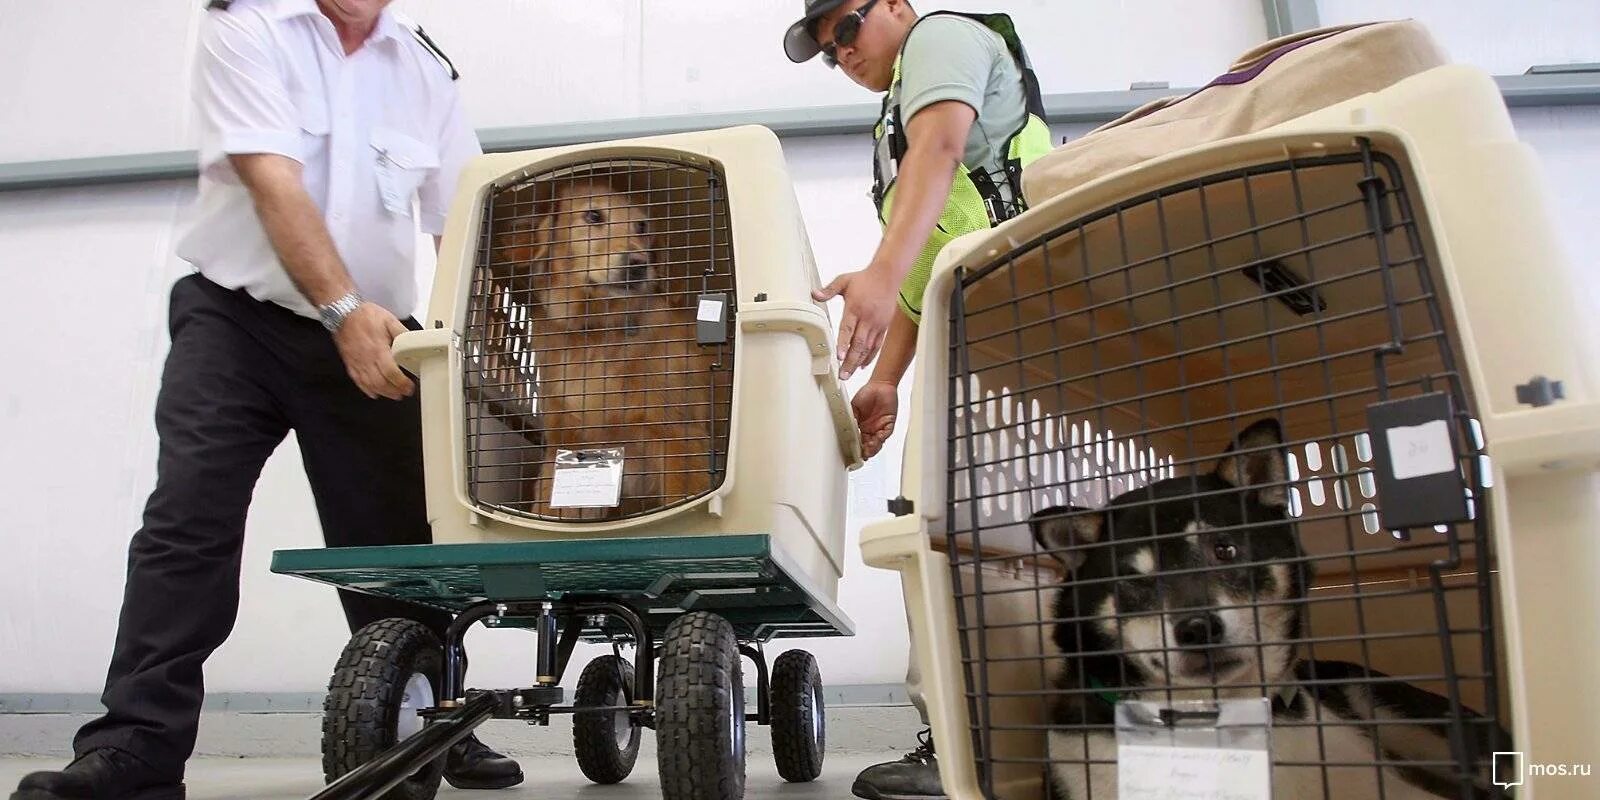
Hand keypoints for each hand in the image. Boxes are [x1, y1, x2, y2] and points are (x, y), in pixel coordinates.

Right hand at [333, 303, 414, 399]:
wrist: (343, 313)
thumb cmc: (365, 316)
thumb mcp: (389, 320)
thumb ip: (402, 333)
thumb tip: (414, 342)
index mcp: (378, 349)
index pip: (391, 372)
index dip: (401, 383)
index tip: (410, 386)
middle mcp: (367, 359)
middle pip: (381, 383)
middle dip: (394, 391)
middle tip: (405, 392)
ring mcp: (357, 363)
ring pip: (370, 385)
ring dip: (383, 392)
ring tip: (394, 395)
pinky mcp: (350, 363)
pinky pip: (358, 381)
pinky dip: (367, 389)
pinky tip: (374, 393)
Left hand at [813, 265, 899, 380]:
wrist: (888, 275)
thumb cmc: (865, 278)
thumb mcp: (844, 281)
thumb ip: (828, 290)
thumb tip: (813, 294)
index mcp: (855, 308)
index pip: (848, 329)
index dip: (843, 344)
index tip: (839, 356)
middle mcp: (867, 318)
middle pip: (858, 344)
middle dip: (850, 361)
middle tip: (842, 375)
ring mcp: (877, 324)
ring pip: (868, 348)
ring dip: (858, 362)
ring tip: (849, 374)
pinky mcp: (884, 327)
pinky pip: (877, 345)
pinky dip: (870, 357)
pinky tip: (862, 365)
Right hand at [851, 380, 898, 459]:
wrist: (881, 385)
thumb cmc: (868, 393)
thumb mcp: (854, 406)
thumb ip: (851, 417)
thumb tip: (846, 427)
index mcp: (861, 427)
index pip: (858, 441)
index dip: (856, 448)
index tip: (852, 454)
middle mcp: (871, 429)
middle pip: (868, 445)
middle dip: (864, 452)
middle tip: (860, 456)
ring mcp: (880, 427)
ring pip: (877, 443)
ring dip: (872, 448)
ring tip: (867, 452)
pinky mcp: (889, 424)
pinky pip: (885, 434)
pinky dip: (880, 439)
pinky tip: (876, 441)